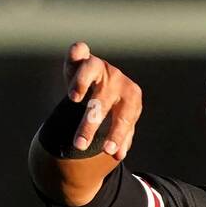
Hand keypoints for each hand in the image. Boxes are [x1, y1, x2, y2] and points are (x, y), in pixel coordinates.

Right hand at [62, 41, 143, 160]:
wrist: (104, 84)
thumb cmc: (115, 108)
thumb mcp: (120, 122)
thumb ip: (121, 137)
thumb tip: (118, 154)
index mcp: (131, 98)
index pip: (126, 117)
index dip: (118, 134)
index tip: (108, 151)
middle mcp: (117, 80)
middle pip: (103, 101)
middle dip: (91, 124)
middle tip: (80, 145)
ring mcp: (101, 67)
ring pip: (90, 73)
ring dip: (81, 84)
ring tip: (73, 99)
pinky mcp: (83, 58)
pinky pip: (79, 51)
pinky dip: (76, 52)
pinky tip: (74, 55)